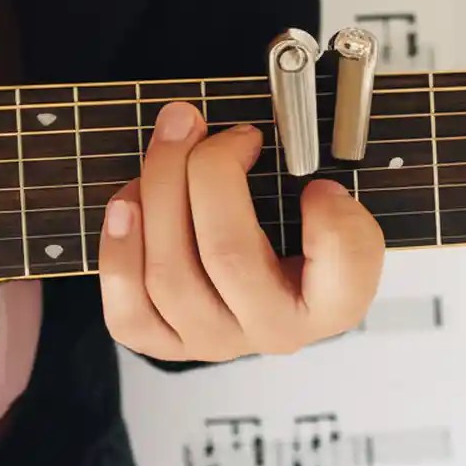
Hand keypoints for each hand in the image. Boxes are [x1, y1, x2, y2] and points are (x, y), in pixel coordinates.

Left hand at [98, 101, 385, 361]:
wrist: (258, 283)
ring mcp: (216, 341)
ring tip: (165, 142)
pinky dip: (119, 253)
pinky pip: (131, 314)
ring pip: (171, 276)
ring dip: (156, 194)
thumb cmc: (292, 232)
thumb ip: (319, 184)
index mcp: (332, 300)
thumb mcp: (327, 204)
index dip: (333, 221)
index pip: (347, 271)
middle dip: (205, 170)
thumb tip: (277, 167)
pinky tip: (126, 206)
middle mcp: (275, 330)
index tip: (318, 185)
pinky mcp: (168, 344)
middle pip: (229, 253)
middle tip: (197, 121)